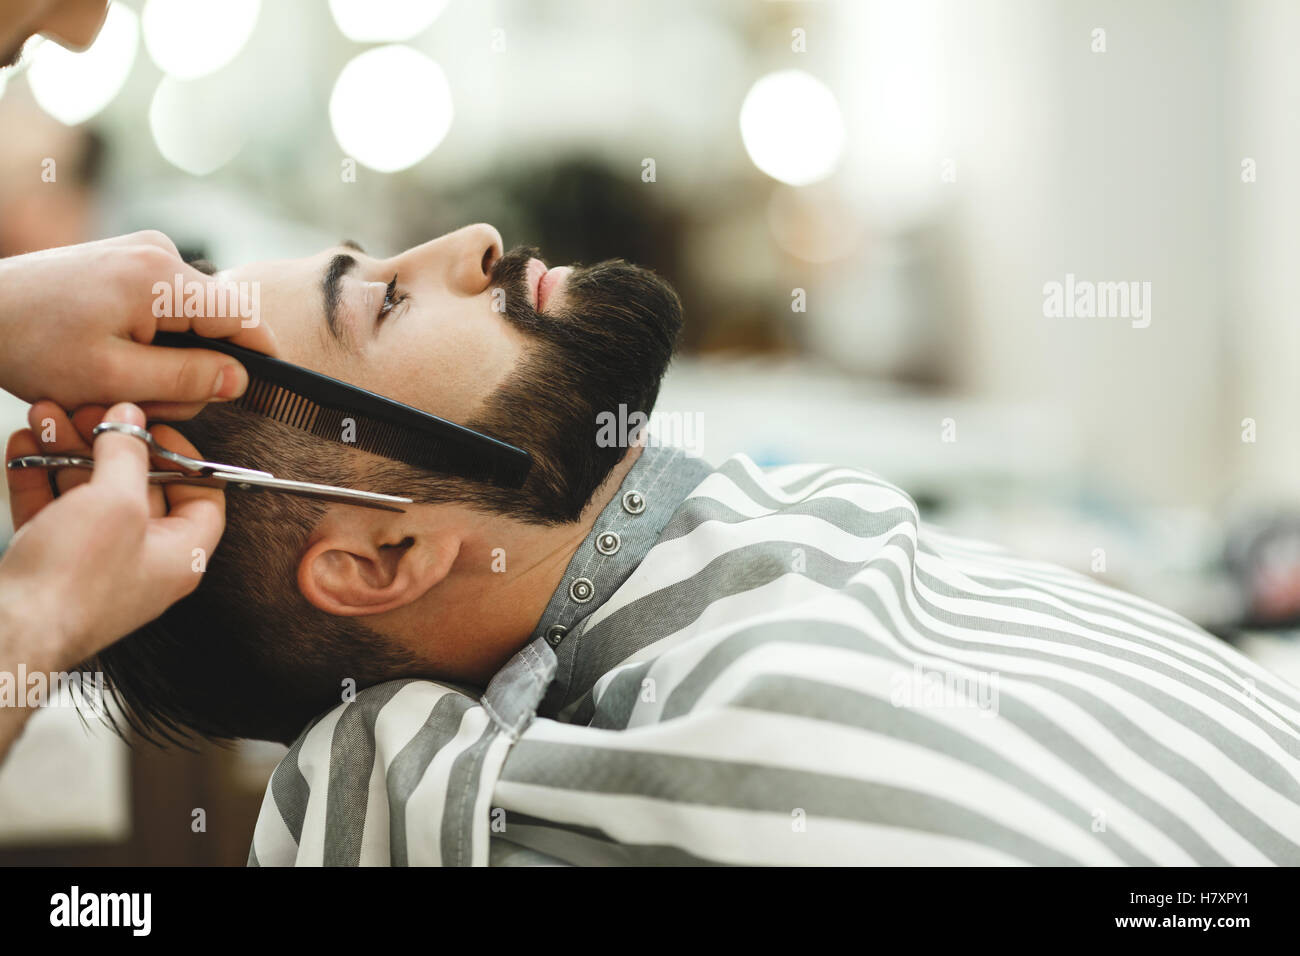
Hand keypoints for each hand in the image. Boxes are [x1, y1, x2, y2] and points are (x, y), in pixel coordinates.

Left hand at [0, 230, 277, 419]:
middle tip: (143, 401)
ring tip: (116, 382)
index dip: (260, 357)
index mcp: (162, 277)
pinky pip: (165, 308)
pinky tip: (112, 357)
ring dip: (166, 360)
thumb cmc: (30, 343)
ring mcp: (142, 252)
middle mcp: (160, 252)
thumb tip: (239, 379)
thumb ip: (186, 379)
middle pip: (215, 324)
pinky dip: (149, 341)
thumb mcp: (113, 377)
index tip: (264, 390)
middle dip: (191, 371)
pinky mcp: (127, 260)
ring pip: (190, 320)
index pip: (242, 316)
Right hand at [1, 402, 223, 670]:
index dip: (182, 457)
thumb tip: (130, 421)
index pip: (202, 497)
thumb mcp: (114, 503)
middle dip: (109, 444)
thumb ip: (127, 455)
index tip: (154, 427)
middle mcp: (143, 561)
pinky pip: (53, 511)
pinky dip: (40, 476)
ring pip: (88, 494)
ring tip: (47, 416)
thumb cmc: (71, 585)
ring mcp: (96, 564)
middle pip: (137, 488)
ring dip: (68, 451)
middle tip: (88, 412)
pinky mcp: (52, 565)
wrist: (8, 636)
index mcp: (179, 555)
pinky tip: (26, 445)